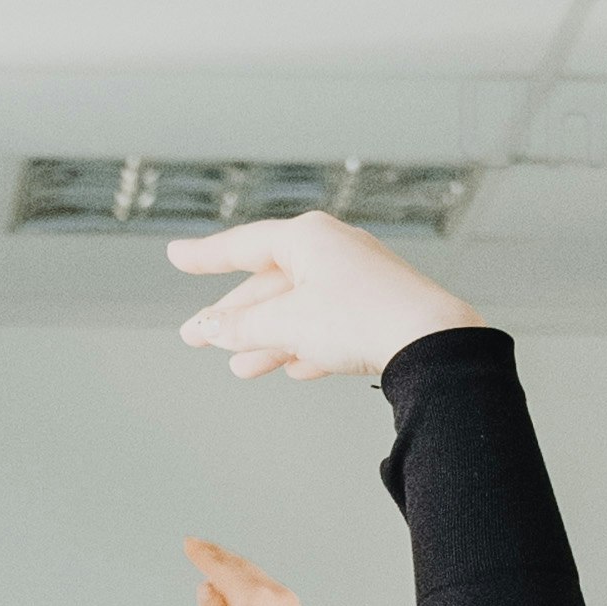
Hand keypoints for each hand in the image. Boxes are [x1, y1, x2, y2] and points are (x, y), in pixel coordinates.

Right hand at [167, 207, 482, 381]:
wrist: (430, 341)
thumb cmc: (361, 318)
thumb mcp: (287, 323)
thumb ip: (243, 326)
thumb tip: (210, 330)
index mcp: (308, 237)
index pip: (243, 244)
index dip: (206, 255)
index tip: (176, 256)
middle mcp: (333, 250)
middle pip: (269, 284)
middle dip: (234, 316)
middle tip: (197, 338)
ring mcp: (357, 280)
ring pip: (299, 310)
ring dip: (267, 340)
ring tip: (242, 367)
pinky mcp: (377, 311)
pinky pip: (330, 326)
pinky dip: (307, 345)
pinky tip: (296, 367)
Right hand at [185, 537, 339, 605]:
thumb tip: (208, 588)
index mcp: (254, 600)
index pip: (222, 568)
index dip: (203, 555)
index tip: (188, 544)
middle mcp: (277, 595)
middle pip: (242, 566)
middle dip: (219, 555)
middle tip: (199, 546)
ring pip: (260, 578)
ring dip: (237, 569)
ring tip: (220, 565)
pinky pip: (272, 591)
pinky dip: (254, 584)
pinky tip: (248, 591)